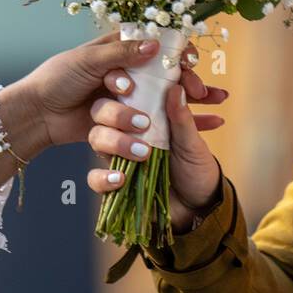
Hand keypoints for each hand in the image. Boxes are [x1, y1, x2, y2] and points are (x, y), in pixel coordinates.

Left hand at [9, 30, 225, 153]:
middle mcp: (126, 73)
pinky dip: (171, 126)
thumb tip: (154, 46)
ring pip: (159, 101)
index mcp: (119, 50)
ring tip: (184, 115)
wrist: (38, 114)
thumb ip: (120, 53)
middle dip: (184, 84)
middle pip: (165, 76)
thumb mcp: (87, 60)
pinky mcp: (122, 122)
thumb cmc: (57, 79)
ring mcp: (126, 99)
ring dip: (173, 108)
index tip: (191, 63)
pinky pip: (149, 123)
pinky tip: (194, 128)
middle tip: (198, 92)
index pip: (156, 47)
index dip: (176, 54)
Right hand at [86, 72, 227, 230]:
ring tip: (143, 153)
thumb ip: (183, 119)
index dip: (129, 83)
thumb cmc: (197, 170)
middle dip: (117, 113)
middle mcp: (126, 131)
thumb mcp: (194, 144)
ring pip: (96, 137)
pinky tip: (121, 180)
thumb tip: (175, 88)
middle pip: (102, 110)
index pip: (127, 91)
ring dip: (115, 142)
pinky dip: (104, 178)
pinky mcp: (112, 182)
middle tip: (143, 123)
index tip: (143, 86)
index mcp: (146, 115)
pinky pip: (95, 177)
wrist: (198, 208)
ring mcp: (117, 156)